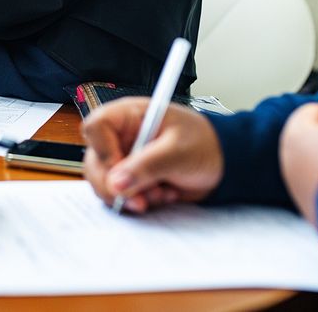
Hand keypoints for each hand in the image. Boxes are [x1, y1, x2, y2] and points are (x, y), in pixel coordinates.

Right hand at [82, 98, 222, 212]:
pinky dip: (138, 202)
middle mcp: (121, 136)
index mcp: (129, 116)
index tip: (121, 171)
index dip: (103, 151)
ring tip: (159, 194)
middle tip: (139, 199)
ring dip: (129, 196)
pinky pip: (119, 195)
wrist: (223, 164)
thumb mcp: (178, 152)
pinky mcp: (131, 178)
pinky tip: (161, 195)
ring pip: (104, 182)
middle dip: (115, 185)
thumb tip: (116, 183)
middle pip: (95, 161)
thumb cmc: (205, 145)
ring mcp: (124, 158)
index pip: (96, 127)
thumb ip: (146, 166)